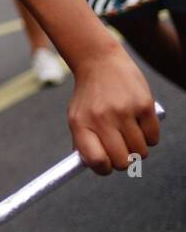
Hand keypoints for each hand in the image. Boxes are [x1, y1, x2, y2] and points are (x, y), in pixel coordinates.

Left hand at [67, 42, 158, 174]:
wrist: (100, 62)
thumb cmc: (89, 96)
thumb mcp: (77, 117)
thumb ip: (83, 143)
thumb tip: (96, 168)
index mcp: (81, 124)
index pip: (96, 161)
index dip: (104, 169)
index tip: (107, 165)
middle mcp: (102, 118)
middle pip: (122, 162)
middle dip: (124, 162)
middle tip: (122, 151)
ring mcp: (124, 111)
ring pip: (141, 152)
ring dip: (138, 149)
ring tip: (129, 135)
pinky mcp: (144, 105)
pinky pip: (154, 138)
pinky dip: (150, 138)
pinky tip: (140, 126)